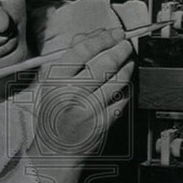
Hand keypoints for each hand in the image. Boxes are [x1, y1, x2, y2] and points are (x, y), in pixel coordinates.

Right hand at [34, 28, 133, 159]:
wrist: (56, 148)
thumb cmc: (56, 112)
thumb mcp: (54, 82)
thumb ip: (73, 55)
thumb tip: (95, 35)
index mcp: (55, 80)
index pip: (83, 50)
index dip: (103, 39)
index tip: (115, 34)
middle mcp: (70, 93)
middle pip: (104, 63)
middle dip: (121, 50)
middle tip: (126, 46)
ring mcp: (87, 109)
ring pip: (117, 81)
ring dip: (128, 68)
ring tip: (128, 63)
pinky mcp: (101, 123)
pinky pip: (121, 100)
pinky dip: (125, 90)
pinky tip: (123, 86)